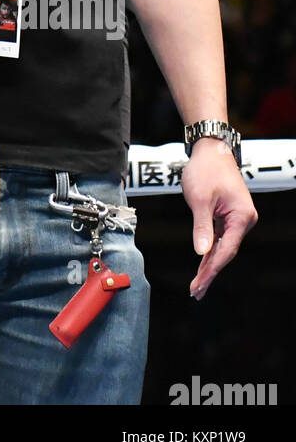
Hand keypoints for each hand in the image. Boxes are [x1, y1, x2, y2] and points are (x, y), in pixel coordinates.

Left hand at [184, 135, 256, 298]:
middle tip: (195, 292)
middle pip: (226, 252)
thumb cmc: (205, 170)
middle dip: (210, 272)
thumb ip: (201, 227)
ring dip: (209, 263)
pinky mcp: (230, 215)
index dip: (211, 269)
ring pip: (223, 247)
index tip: (199, 284)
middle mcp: (245, 220)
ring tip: (197, 285)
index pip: (226, 250)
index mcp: (242, 217)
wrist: (210, 149)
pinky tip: (202, 264)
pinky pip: (220, 237)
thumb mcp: (200, 199)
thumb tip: (201, 253)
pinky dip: (210, 250)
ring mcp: (238, 218)